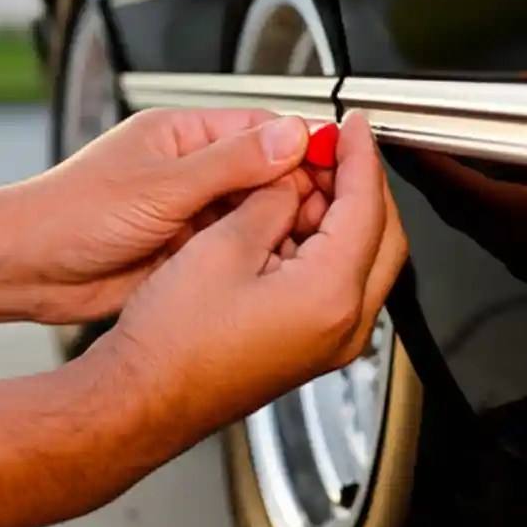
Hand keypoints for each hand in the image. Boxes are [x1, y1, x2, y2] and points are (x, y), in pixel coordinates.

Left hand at [0, 108, 327, 323]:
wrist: (24, 271)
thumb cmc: (67, 215)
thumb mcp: (160, 187)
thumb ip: (230, 164)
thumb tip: (290, 137)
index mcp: (183, 135)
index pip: (261, 130)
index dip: (303, 147)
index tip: (340, 163)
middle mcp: (190, 171)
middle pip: (264, 173)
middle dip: (296, 191)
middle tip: (329, 214)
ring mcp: (189, 212)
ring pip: (253, 214)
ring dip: (275, 227)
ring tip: (306, 243)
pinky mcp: (185, 251)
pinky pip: (234, 248)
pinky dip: (253, 255)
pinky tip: (273, 267)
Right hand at [87, 112, 407, 436]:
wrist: (145, 399)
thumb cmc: (172, 343)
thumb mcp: (223, 246)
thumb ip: (271, 202)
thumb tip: (293, 176)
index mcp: (331, 297)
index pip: (368, 207)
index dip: (359, 156)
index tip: (351, 126)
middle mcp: (345, 326)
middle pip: (381, 235)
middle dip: (358, 185)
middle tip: (330, 150)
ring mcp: (331, 342)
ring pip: (363, 260)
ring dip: (340, 216)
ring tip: (298, 183)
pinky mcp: (311, 348)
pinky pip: (339, 286)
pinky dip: (324, 248)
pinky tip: (287, 224)